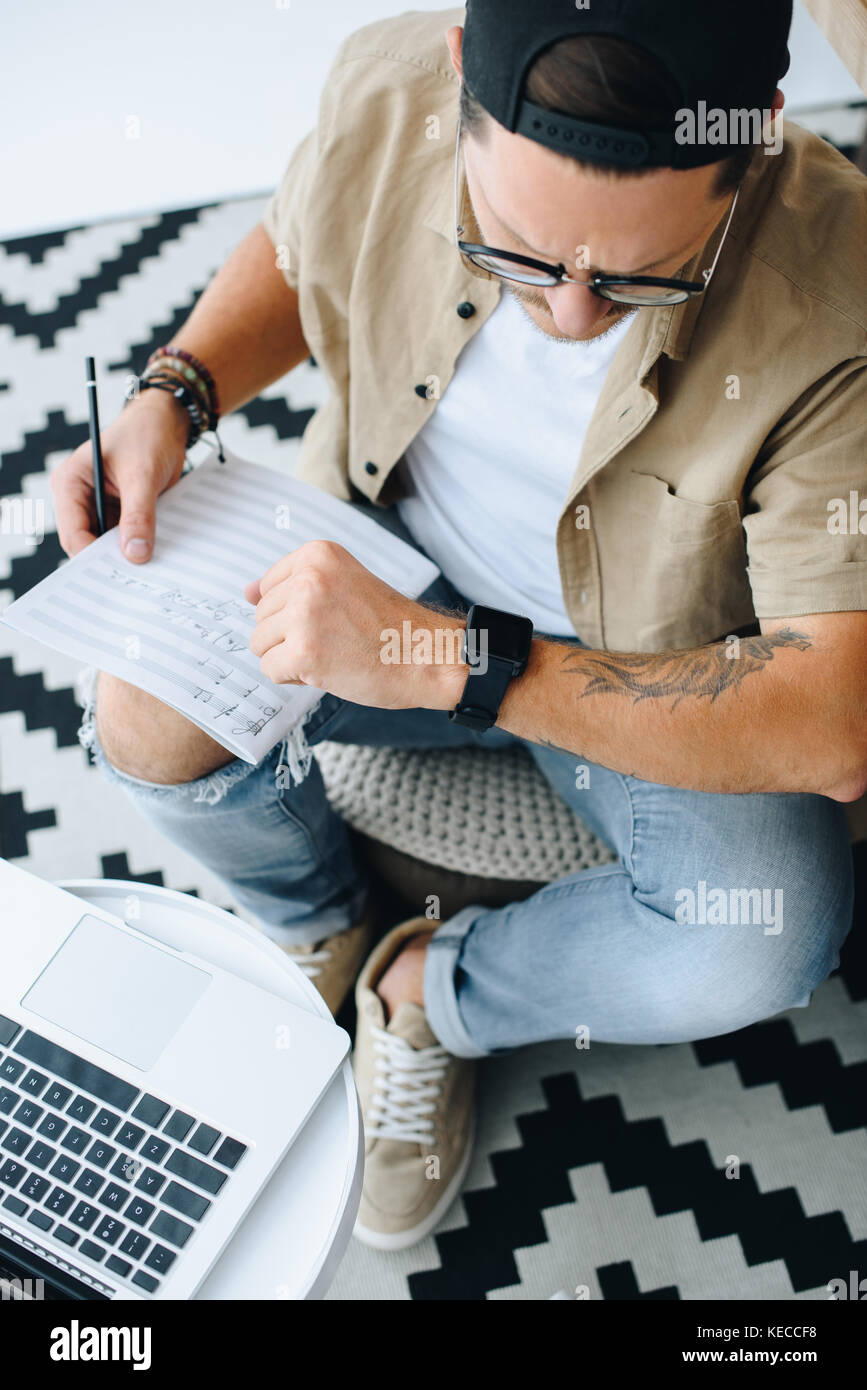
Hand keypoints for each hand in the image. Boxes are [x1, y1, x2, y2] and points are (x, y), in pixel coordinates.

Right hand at [51, 389, 187, 561]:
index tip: (117, 575)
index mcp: (70, 483)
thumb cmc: (147, 434)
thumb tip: (135, 554)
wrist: (168, 423)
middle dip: (110, 559)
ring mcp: (100, 507)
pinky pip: (127, 538)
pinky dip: (140, 546)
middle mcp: (79, 498)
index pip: (73, 532)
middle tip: (136, 580)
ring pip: (109, 544)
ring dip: (128, 555)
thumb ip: (139, 514)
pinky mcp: (120, 513)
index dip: (92, 556)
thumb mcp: (142, 474)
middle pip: (88, 543)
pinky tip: (158, 557)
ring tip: (150, 571)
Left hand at [246, 540, 466, 709]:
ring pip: (260, 644)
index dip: (293, 612)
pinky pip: (270, 669)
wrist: (427, 654)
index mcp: (318, 554)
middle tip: (337, 639)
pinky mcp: (303, 651)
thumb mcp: (343, 584)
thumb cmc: (389, 625)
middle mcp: (308, 578)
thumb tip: (245, 592)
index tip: (330, 617)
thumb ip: (293, 585)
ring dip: (290, 656)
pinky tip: (327, 669)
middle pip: (262, 617)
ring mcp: (304, 614)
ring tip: (332, 652)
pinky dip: (294, 677)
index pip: (268, 587)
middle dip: (290, 636)